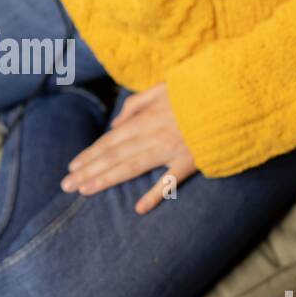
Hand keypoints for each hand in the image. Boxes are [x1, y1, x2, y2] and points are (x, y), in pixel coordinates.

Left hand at [60, 82, 197, 214]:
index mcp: (145, 119)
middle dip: (88, 171)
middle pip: (114, 156)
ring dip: (107, 180)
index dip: (89, 154)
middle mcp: (153, 136)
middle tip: (67, 186)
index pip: (110, 141)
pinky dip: (156, 194)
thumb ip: (136, 104)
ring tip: (85, 191)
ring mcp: (171, 150)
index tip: (72, 167)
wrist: (229, 96)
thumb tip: (116, 125)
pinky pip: (171, 181)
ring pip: (132, 168)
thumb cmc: (195, 91)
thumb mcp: (162, 88)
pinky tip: (139, 208)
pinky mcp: (191, 161)